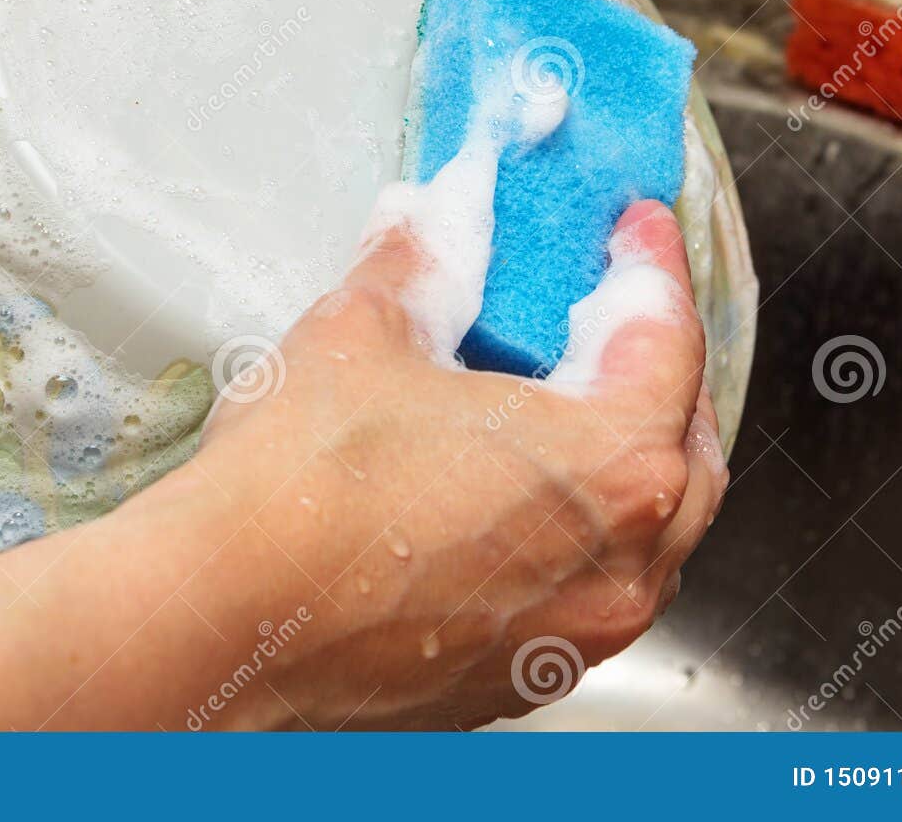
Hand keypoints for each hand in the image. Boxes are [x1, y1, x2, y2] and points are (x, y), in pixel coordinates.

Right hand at [181, 199, 728, 729]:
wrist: (217, 631)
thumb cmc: (295, 494)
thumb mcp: (362, 334)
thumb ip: (418, 264)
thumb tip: (426, 221)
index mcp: (611, 466)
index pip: (669, 342)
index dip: (650, 266)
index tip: (634, 229)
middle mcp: (620, 566)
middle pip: (684, 446)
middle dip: (658, 370)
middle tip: (610, 313)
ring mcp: (576, 636)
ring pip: (650, 535)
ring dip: (627, 462)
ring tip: (569, 406)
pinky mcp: (520, 680)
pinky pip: (589, 591)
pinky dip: (579, 534)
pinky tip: (513, 499)